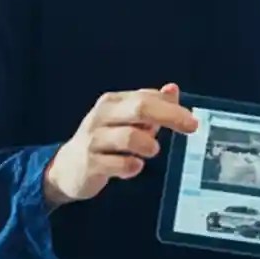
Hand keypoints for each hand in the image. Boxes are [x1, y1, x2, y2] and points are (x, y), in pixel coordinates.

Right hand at [43, 83, 197, 206]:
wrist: (66, 169)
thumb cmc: (103, 141)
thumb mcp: (125, 121)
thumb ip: (150, 106)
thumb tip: (173, 89)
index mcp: (112, 102)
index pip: (146, 97)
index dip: (172, 107)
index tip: (193, 120)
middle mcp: (102, 116)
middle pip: (140, 109)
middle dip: (169, 116)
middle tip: (191, 128)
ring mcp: (94, 140)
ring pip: (129, 137)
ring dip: (147, 144)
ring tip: (152, 150)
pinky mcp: (90, 164)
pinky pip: (118, 164)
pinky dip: (131, 167)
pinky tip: (133, 168)